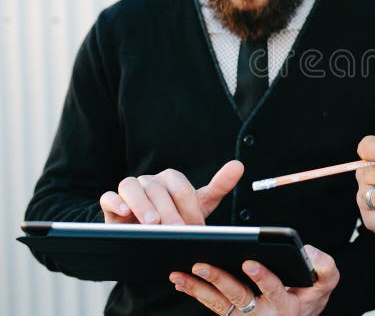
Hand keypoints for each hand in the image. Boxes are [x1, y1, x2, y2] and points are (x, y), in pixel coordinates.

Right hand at [99, 160, 243, 224]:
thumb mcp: (198, 205)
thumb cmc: (174, 217)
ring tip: (152, 223)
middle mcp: (151, 181)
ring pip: (133, 188)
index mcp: (172, 179)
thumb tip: (238, 166)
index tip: (197, 228)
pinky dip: (115, 202)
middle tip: (177, 230)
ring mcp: (131, 189)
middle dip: (169, 212)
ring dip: (143, 205)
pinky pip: (109, 196)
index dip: (190, 208)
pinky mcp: (112, 203)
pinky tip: (123, 212)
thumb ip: (219, 186)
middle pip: (159, 190)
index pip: (182, 188)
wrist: (146, 235)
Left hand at [169, 245, 338, 315]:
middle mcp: (262, 314)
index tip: (250, 263)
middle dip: (218, 280)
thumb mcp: (326, 283)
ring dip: (198, 288)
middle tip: (201, 265)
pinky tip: (181, 281)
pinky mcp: (232, 314)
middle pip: (238, 296)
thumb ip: (325, 267)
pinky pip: (212, 305)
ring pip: (219, 303)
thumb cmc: (310, 296)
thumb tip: (306, 252)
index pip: (274, 290)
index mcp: (286, 305)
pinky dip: (195, 292)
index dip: (262, 277)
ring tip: (180, 274)